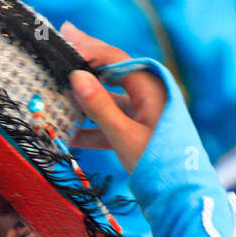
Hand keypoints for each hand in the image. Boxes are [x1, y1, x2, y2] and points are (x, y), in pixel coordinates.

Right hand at [62, 22, 167, 172]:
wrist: (180, 196)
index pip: (115, 58)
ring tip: (55, 91)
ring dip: (83, 101)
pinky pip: (109, 123)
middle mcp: (147, 95)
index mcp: (150, 88)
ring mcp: (141, 113)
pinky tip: (68, 135)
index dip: (89, 49)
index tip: (64, 40)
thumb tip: (76, 76)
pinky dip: (90, 128)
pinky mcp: (136, 132)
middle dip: (85, 63)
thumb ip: (99, 106)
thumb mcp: (124, 135)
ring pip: (106, 99)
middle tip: (62, 40)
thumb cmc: (159, 164)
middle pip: (110, 73)